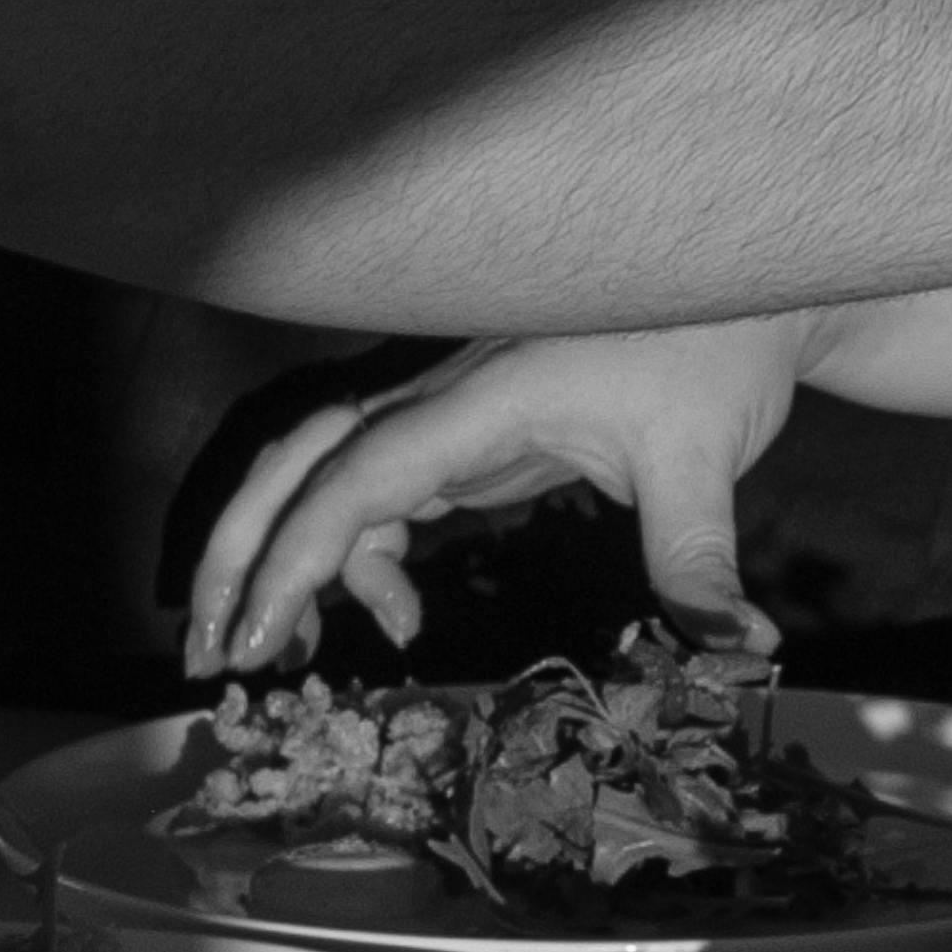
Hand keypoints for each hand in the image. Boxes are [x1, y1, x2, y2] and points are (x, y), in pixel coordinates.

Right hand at [185, 311, 829, 671]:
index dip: (299, 553)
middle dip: (239, 550)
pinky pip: (374, 493)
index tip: (259, 632)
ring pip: (322, 473)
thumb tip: (743, 652)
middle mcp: (442, 396)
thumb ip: (701, 561)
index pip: (359, 473)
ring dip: (281, 556)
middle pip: (298, 458)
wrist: (742, 295)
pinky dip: (357, 556)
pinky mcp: (464, 433)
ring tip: (267, 655)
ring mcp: (445, 412)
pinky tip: (396, 619)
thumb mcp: (708, 463)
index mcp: (484, 396)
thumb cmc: (717, 357)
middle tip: (207, 652)